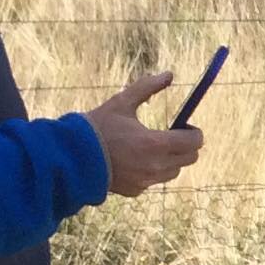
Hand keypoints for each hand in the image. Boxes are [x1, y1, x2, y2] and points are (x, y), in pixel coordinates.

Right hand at [83, 73, 206, 196]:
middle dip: (186, 145)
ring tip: (151, 146)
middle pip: (190, 158)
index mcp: (155, 143)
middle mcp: (155, 166)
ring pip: (174, 171)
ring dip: (171, 159)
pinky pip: (155, 180)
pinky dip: (152, 170)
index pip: (194, 142)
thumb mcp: (121, 103)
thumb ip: (146, 87)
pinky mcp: (136, 190)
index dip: (193, 132)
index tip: (183, 126)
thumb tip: (169, 74)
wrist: (71, 156)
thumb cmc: (97, 127)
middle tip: (172, 135)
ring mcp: (146, 181)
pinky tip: (135, 160)